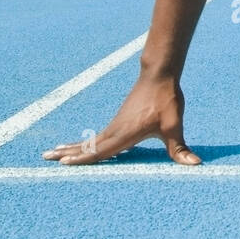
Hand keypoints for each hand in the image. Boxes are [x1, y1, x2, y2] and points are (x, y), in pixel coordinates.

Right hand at [42, 74, 201, 165]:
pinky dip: (85, 141)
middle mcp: (115, 130)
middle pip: (87, 145)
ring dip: (73, 146)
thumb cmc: (166, 100)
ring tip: (54, 151)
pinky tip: (83, 144)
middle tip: (45, 157)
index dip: (82, 158)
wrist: (159, 74)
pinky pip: (98, 135)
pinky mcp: (120, 120)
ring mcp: (116, 124)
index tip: (62, 163)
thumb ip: (180, 148)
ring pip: (91, 139)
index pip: (99, 150)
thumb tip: (194, 165)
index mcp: (124, 134)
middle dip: (67, 152)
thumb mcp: (174, 125)